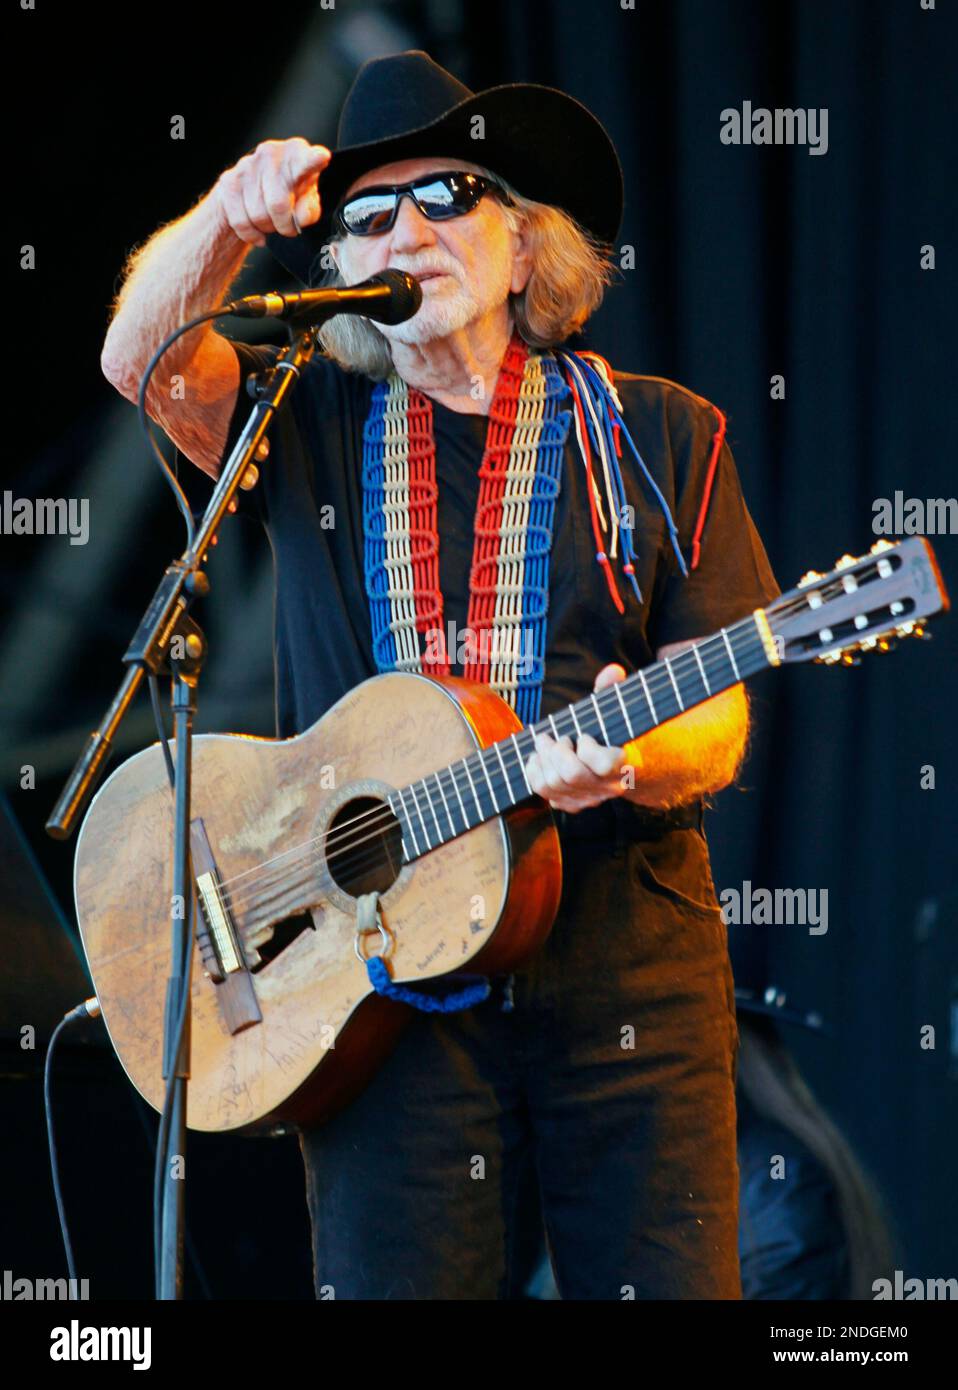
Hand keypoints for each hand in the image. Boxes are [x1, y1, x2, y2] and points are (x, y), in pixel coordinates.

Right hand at [214, 137, 330, 246]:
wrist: (254, 191)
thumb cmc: (288, 193)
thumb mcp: (307, 202)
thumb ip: (309, 210)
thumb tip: (301, 217)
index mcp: (297, 154)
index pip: (306, 159)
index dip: (314, 160)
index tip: (321, 157)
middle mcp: (270, 153)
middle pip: (278, 204)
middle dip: (284, 225)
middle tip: (288, 227)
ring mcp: (247, 165)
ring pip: (258, 215)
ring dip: (267, 228)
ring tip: (271, 221)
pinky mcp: (228, 181)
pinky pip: (240, 221)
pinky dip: (251, 234)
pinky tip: (257, 230)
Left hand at [524, 664, 630, 813]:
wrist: (624, 766)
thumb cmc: (616, 732)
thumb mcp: (617, 710)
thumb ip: (613, 691)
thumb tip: (612, 671)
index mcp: (625, 763)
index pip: (604, 764)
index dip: (588, 748)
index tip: (584, 735)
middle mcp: (609, 787)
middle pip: (572, 775)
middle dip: (556, 750)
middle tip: (555, 736)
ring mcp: (590, 798)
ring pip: (553, 785)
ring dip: (543, 759)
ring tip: (545, 743)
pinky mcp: (573, 804)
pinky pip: (545, 794)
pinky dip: (535, 773)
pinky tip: (539, 758)